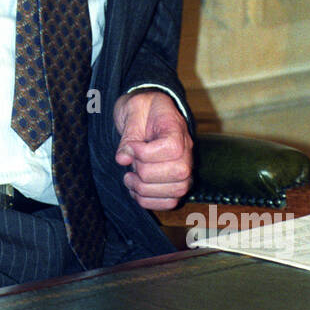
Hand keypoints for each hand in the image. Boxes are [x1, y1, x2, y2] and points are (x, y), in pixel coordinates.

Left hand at [112, 90, 191, 209]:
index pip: (173, 149)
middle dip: (146, 173)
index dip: (146, 153)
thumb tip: (123, 159)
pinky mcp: (176, 182)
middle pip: (179, 173)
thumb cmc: (140, 108)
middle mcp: (186, 150)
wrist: (147, 110)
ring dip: (145, 190)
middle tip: (130, 164)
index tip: (131, 147)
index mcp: (176, 128)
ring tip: (128, 178)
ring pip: (176, 191)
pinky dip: (149, 201)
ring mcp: (184, 168)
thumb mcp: (131, 110)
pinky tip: (135, 189)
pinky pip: (171, 202)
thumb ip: (128, 134)